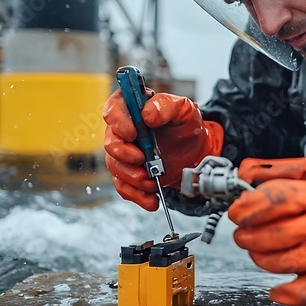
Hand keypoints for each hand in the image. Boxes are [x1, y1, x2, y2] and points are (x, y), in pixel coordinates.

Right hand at [103, 88, 222, 210]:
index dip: (118, 120)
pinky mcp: (128, 172)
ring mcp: (124, 152)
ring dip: (133, 177)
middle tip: (142, 159)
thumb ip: (166, 106)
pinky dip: (136, 194)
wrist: (195, 152)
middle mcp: (124, 129)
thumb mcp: (184, 110)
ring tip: (152, 181)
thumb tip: (147, 114)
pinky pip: (123, 186)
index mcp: (134, 108)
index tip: (131, 133)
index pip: (114, 107)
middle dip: (124, 154)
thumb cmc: (186, 126)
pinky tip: (151, 199)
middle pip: (111, 141)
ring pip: (115, 166)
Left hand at [228, 157, 305, 305]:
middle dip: (246, 236)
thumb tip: (244, 171)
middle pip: (268, 235)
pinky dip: (282, 293)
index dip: (246, 208)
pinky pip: (299, 293)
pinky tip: (277, 285)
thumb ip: (278, 170)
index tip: (236, 212)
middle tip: (244, 233)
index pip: (271, 201)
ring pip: (275, 263)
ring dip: (259, 257)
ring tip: (260, 250)